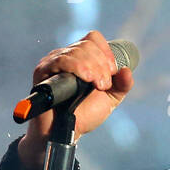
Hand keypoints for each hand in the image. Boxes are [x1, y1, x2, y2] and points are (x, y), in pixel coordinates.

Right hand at [18, 30, 133, 169]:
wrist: (66, 131)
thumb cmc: (85, 114)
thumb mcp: (110, 98)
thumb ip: (122, 85)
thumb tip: (127, 70)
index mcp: (81, 58)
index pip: (93, 38)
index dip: (106, 52)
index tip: (112, 72)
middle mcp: (66, 56)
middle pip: (88, 44)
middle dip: (102, 65)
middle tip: (102, 85)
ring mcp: (53, 62)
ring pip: (77, 51)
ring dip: (93, 68)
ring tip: (96, 86)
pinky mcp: (43, 71)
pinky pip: (62, 59)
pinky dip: (78, 67)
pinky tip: (86, 80)